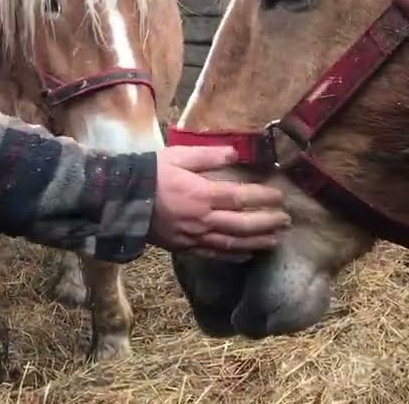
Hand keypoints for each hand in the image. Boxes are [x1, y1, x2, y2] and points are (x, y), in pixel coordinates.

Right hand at [148, 145, 289, 260]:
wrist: (122, 199)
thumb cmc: (151, 173)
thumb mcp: (179, 156)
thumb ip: (209, 156)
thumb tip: (236, 153)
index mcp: (202, 194)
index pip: (241, 197)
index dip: (263, 198)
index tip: (279, 196)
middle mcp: (202, 219)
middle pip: (243, 224)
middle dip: (267, 223)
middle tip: (286, 220)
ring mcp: (194, 236)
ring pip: (232, 243)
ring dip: (257, 242)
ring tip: (276, 239)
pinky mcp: (185, 247)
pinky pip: (215, 254)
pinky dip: (234, 255)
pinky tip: (248, 253)